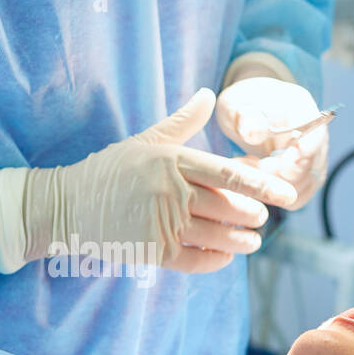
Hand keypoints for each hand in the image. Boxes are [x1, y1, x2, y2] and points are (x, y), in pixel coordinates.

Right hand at [0, 89, 298, 273]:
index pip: (229, 174)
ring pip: (217, 235)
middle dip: (252, 215)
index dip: (263, 186)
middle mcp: (169, 191)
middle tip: (262, 217)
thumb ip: (181, 121)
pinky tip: (226, 256)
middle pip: (228, 207)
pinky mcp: (151, 251)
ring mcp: (160, 223)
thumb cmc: (108, 170)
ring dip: (241, 241)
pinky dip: (216, 259)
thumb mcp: (144, 140)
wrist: (65, 205)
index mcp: (171, 161)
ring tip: (252, 241)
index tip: (287, 195)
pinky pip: (196, 260)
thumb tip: (209, 95)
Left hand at [216, 75, 328, 208]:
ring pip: (304, 186)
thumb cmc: (241, 105)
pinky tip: (254, 178)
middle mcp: (314, 135)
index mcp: (302, 109)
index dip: (303, 154)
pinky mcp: (304, 178)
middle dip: (278, 172)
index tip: (282, 164)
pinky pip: (296, 197)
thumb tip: (253, 132)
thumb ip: (244, 117)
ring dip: (273, 185)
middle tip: (249, 164)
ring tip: (247, 166)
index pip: (315, 136)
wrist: (247, 113)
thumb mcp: (235, 104)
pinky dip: (274, 195)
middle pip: (311, 166)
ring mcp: (312, 158)